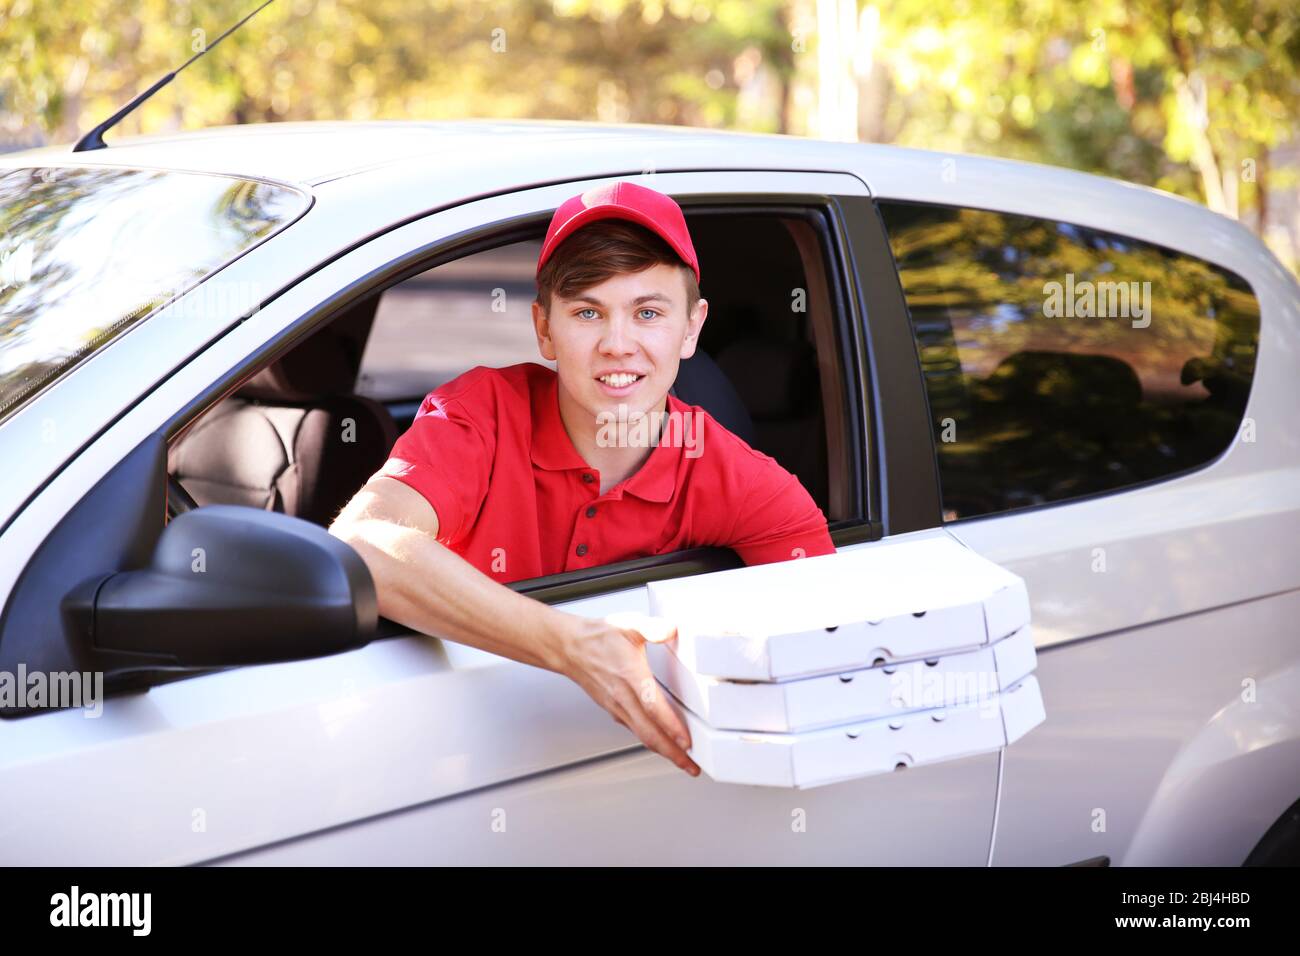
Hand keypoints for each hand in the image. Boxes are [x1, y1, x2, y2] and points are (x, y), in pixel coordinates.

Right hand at [551, 612, 699, 776]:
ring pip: (642, 735)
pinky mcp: (614, 709)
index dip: (670, 726)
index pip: (652, 707)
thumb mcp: (628, 624)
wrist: (568, 648)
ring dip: (663, 751)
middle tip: (692, 767)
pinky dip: (651, 741)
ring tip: (683, 762)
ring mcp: (617, 706)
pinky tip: (661, 743)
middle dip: (672, 753)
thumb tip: (671, 629)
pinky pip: (635, 730)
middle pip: (649, 733)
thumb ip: (652, 627)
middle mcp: (623, 697)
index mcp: (630, 676)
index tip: (687, 741)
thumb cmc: (597, 637)